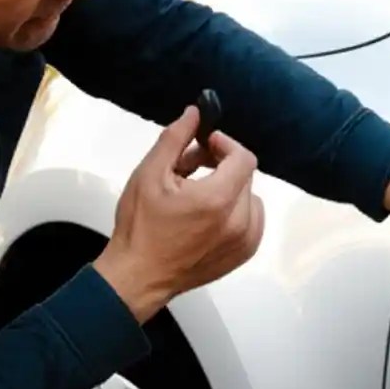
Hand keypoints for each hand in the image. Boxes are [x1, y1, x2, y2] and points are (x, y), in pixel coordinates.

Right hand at [94, 106, 263, 322]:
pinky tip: (207, 216)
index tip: (204, 143)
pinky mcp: (243, 254)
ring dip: (226, 188)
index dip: (224, 144)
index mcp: (217, 200)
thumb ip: (176, 138)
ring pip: (248, 197)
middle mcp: (239, 221)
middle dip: (218, 164)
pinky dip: (235, 210)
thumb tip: (195, 112)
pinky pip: (251, 219)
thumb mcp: (150, 173)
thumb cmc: (140, 227)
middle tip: (187, 169)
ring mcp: (244, 241)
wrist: (138, 276)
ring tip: (194, 196)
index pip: (242, 157)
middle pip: (243, 175)